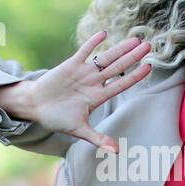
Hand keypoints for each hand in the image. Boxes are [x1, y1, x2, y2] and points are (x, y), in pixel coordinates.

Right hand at [5, 30, 151, 152]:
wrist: (35, 106)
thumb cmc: (57, 118)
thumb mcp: (79, 130)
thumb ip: (99, 138)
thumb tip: (117, 152)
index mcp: (98, 97)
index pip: (122, 84)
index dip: (135, 76)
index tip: (149, 67)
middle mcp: (94, 82)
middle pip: (118, 67)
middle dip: (133, 57)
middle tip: (148, 46)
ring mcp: (84, 72)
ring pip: (105, 58)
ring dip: (120, 48)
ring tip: (135, 39)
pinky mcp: (71, 64)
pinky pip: (84, 51)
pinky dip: (93, 43)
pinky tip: (104, 33)